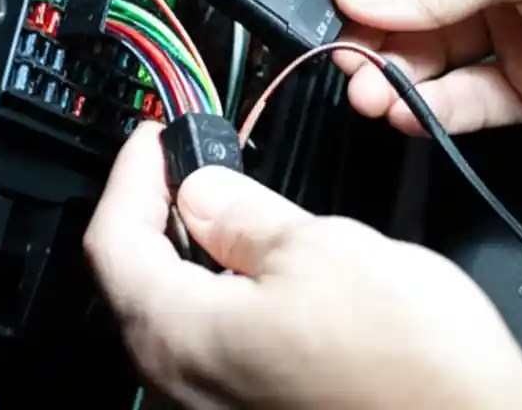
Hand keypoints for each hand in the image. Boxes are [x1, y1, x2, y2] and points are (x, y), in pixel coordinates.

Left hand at [84, 123, 521, 408]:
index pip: (112, 239)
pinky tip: (260, 276)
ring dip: (190, 255)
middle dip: (157, 211)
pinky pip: (214, 348)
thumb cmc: (410, 370)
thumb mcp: (320, 251)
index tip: (154, 137)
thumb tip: (202, 190)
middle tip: (188, 162)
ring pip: (175, 316)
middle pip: (135, 280)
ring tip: (229, 208)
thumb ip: (243, 216)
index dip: (130, 175)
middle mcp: (180, 386)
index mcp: (179, 337)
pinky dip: (222, 298)